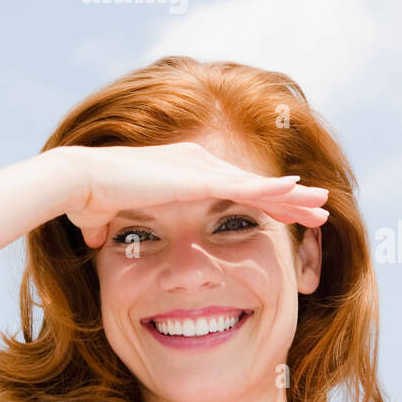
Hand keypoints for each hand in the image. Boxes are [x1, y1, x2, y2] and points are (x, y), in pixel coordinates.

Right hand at [60, 140, 329, 249]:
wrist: (79, 182)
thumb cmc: (88, 198)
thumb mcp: (107, 217)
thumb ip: (109, 226)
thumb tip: (96, 239)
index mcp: (182, 171)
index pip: (234, 190)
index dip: (263, 203)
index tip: (287, 216)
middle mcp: (197, 163)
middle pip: (255, 185)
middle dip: (289, 199)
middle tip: (320, 210)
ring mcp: (200, 168)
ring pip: (259, 185)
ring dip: (293, 197)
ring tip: (323, 206)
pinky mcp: (199, 178)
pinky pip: (245, 188)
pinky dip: (273, 191)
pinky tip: (298, 195)